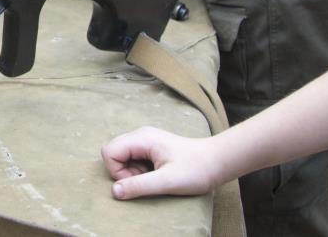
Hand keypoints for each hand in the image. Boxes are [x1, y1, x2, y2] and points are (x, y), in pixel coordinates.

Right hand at [100, 126, 222, 199]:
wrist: (217, 161)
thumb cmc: (196, 170)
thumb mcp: (167, 182)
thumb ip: (139, 186)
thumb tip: (114, 191)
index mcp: (142, 138)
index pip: (109, 151)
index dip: (117, 171)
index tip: (138, 180)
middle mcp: (140, 135)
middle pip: (113, 151)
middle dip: (122, 171)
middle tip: (146, 179)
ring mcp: (145, 140)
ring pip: (122, 155)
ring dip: (131, 171)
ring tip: (154, 177)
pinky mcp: (150, 147)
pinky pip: (132, 157)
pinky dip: (138, 169)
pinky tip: (156, 173)